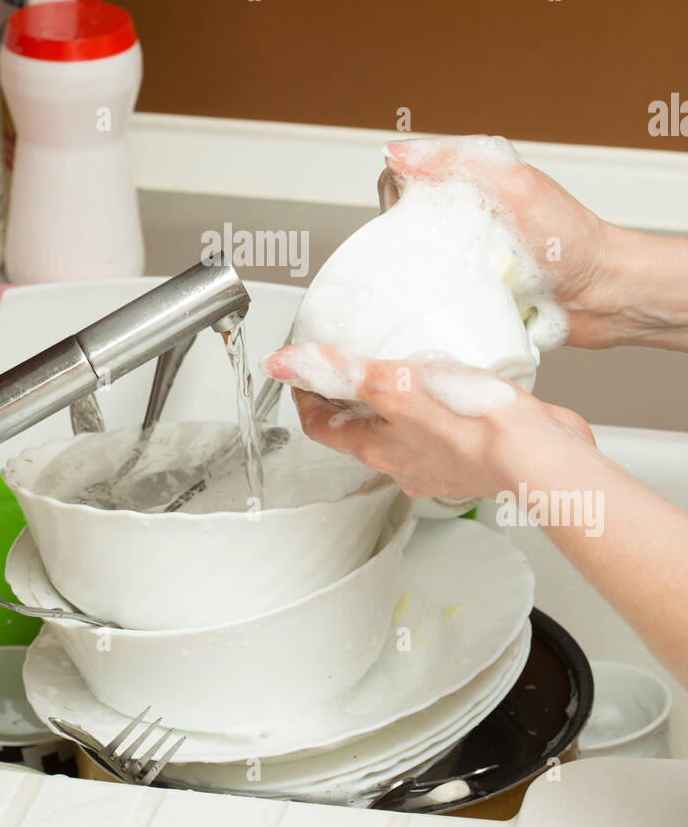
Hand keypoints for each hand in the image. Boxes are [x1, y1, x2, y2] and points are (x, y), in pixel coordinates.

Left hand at [262, 343, 594, 501]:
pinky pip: (444, 430)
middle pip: (360, 430)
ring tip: (401, 368)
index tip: (303, 372)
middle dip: (351, 398)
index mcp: (376, 450)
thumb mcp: (391, 386)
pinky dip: (438, 408)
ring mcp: (441, 463)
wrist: (538, 457)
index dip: (306, 396)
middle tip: (348, 363)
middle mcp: (404, 463)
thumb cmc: (471, 427)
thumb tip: (287, 363)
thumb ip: (342, 373)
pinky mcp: (475, 456)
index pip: (321, 427)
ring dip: (397, 403)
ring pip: (404, 432)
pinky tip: (452, 386)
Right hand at [377, 137, 620, 348]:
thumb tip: (396, 154)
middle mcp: (464, 211)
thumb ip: (458, 163)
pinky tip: (447, 298)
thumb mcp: (516, 188)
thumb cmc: (571, 240)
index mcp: (472, 175)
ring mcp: (465, 251)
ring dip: (419, 267)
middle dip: (405, 232)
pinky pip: (432, 290)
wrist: (603, 297)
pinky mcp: (469, 287)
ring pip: (412, 255)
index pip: (402, 173)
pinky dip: (433, 295)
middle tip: (436, 247)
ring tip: (443, 274)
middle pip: (401, 216)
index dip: (396, 192)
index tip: (412, 213)